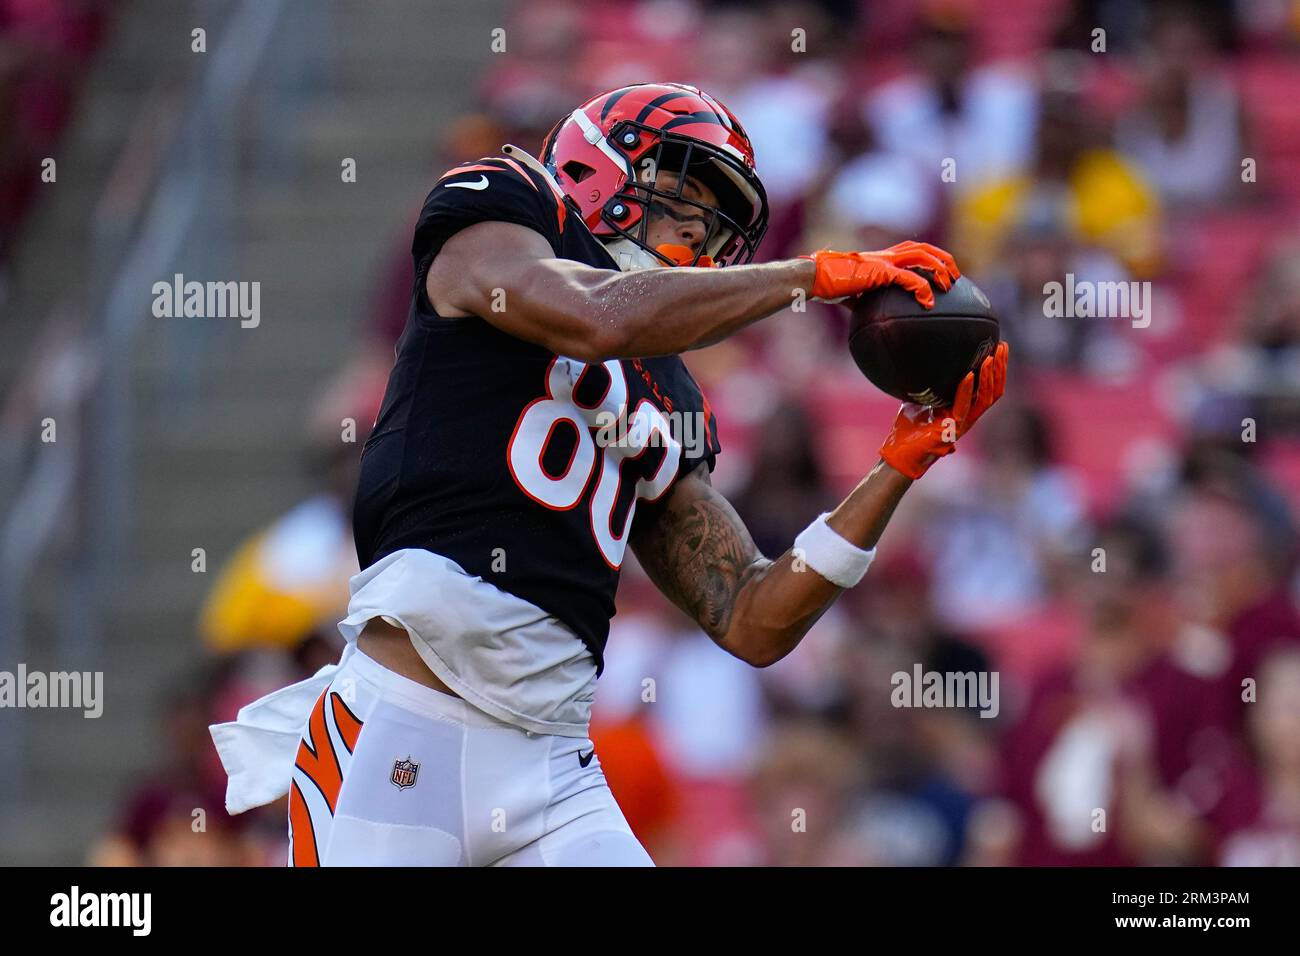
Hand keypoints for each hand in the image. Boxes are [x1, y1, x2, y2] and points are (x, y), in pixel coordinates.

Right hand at [800, 241, 959, 306]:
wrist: (815, 278)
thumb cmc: (827, 287)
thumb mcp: (852, 296)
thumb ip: (865, 303)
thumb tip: (869, 322)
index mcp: (880, 259)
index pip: (911, 251)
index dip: (930, 258)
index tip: (941, 274)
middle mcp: (885, 256)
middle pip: (923, 248)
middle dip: (944, 259)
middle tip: (956, 278)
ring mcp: (884, 261)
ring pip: (922, 256)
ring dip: (940, 268)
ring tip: (950, 286)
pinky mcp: (880, 271)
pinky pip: (909, 278)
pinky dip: (922, 289)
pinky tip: (929, 303)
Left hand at [878, 341, 1008, 479]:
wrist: (899, 455)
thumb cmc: (908, 430)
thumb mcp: (921, 399)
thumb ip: (929, 385)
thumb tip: (923, 362)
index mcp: (965, 411)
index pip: (989, 388)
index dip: (998, 369)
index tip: (999, 347)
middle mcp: (968, 417)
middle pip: (994, 391)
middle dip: (1000, 368)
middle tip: (1003, 346)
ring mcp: (961, 424)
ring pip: (985, 399)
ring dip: (989, 377)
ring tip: (991, 357)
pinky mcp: (950, 429)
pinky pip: (963, 407)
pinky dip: (966, 390)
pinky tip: (969, 375)